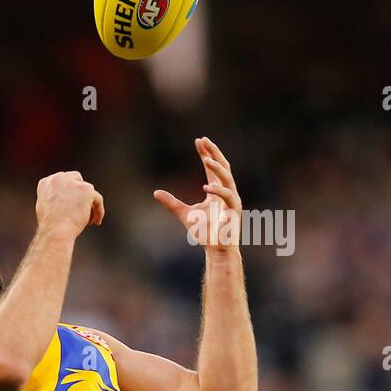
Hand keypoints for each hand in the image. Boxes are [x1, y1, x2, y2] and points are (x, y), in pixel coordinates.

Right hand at [36, 170, 103, 235]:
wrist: (56, 231)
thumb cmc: (51, 225)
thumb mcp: (45, 207)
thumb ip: (54, 197)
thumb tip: (65, 198)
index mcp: (47, 182)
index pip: (62, 179)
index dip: (70, 190)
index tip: (73, 201)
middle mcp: (59, 178)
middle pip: (76, 178)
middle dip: (80, 190)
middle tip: (82, 205)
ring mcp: (73, 183)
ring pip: (88, 189)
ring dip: (89, 203)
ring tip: (88, 219)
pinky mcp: (87, 190)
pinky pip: (97, 199)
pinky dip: (99, 210)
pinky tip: (96, 221)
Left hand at [154, 137, 242, 251]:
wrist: (216, 250)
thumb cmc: (204, 234)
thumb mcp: (184, 214)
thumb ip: (171, 203)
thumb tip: (156, 192)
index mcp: (216, 191)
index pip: (212, 168)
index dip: (206, 153)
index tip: (199, 141)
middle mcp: (226, 193)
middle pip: (223, 167)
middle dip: (214, 153)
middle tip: (204, 141)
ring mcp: (232, 200)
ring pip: (228, 178)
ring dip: (218, 168)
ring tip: (206, 159)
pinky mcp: (235, 210)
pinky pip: (228, 196)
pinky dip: (218, 190)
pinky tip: (205, 186)